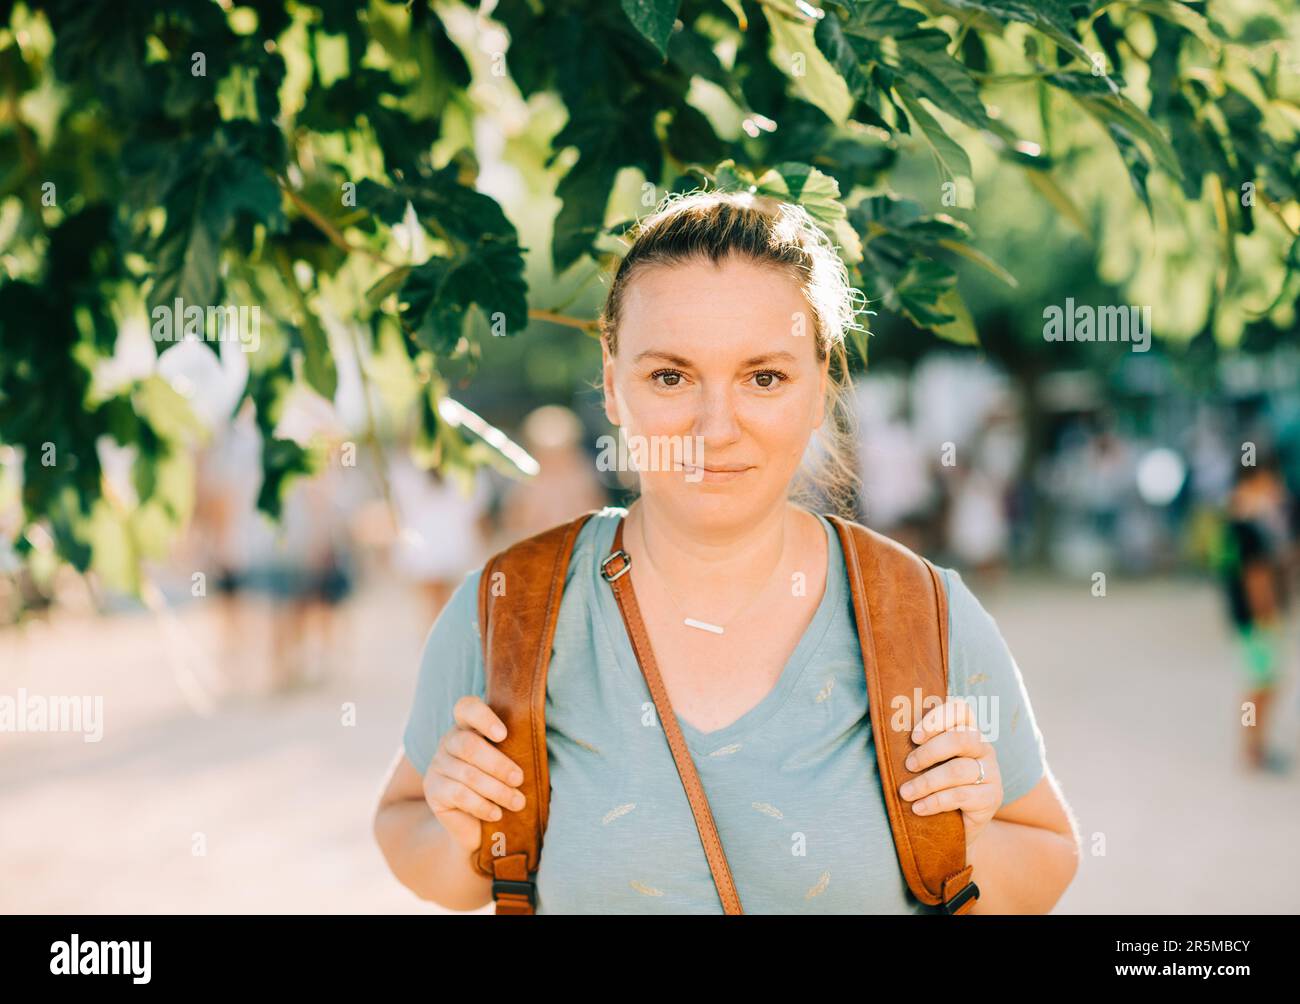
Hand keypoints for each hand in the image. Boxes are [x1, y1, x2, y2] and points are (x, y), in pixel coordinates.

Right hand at [423, 695, 525, 854]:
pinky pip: (459, 795)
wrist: (475, 825)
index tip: (503, 735)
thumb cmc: (500, 786)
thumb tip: (537, 748)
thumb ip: (514, 750)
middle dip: (499, 764)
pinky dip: (482, 805)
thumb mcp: (508, 764)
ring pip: (468, 774)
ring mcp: (438, 765)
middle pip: (469, 745)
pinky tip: (497, 813)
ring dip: (498, 790)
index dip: (483, 717)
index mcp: (468, 726)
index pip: (467, 707)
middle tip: (519, 779)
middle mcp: (449, 741)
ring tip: (518, 802)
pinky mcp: (433, 790)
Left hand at [897, 696, 1001, 850]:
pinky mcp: (992, 797)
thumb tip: (888, 733)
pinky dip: (934, 802)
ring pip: (958, 770)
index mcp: (968, 730)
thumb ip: (918, 745)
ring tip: (905, 793)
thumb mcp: (928, 762)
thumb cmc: (935, 785)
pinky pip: (961, 795)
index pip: (960, 710)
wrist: (958, 825)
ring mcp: (992, 772)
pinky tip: (918, 808)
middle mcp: (983, 747)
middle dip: (929, 752)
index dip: (937, 719)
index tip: (914, 737)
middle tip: (908, 766)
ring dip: (926, 782)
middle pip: (960, 739)